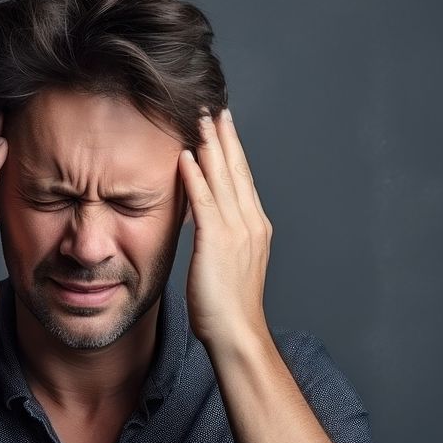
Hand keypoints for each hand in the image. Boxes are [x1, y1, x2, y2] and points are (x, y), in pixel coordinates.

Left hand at [177, 108, 273, 354]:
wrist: (237, 334)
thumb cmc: (228, 310)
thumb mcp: (228, 265)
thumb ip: (222, 240)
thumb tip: (206, 224)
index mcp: (255, 228)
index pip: (243, 179)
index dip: (233, 150)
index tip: (224, 125)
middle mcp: (250, 223)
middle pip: (236, 170)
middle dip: (224, 137)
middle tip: (214, 108)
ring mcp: (236, 230)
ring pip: (222, 178)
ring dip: (210, 145)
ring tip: (199, 119)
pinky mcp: (217, 241)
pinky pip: (204, 200)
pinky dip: (196, 175)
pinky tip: (186, 155)